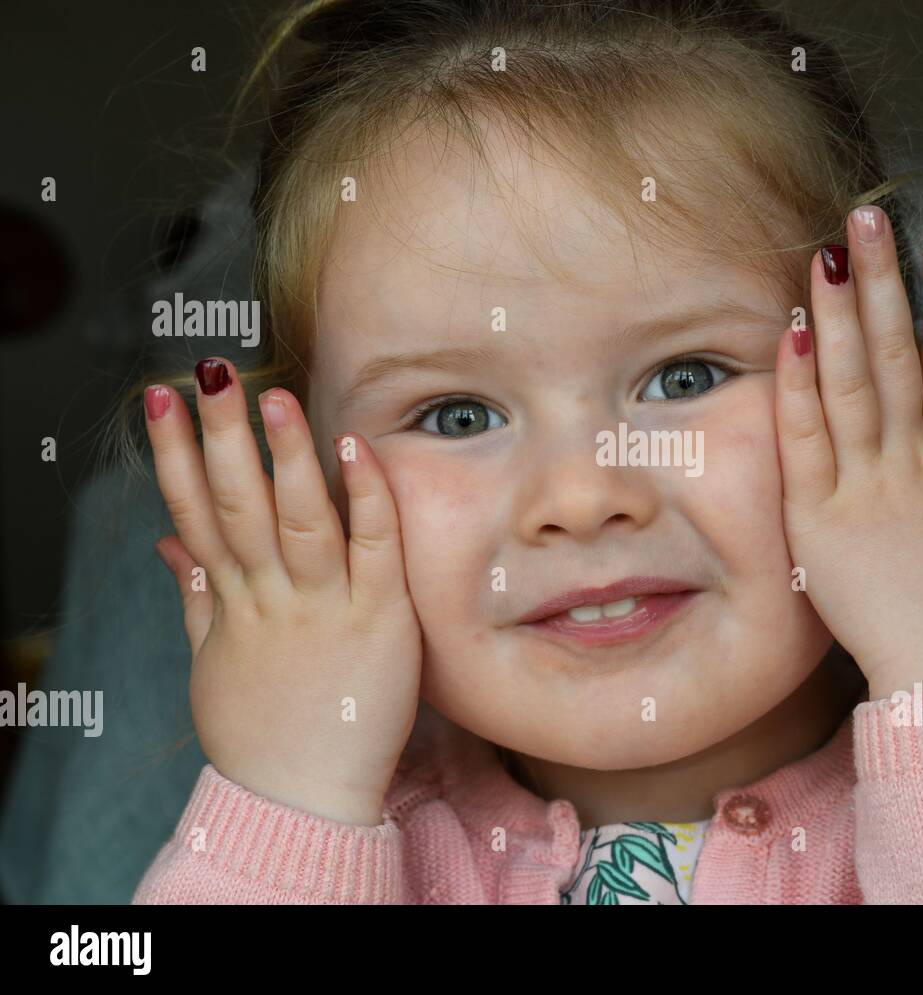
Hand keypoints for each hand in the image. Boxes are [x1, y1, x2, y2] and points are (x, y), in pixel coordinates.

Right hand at [144, 359, 422, 824]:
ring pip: (298, 519)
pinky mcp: (380, 620)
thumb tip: (169, 545)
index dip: (174, 454)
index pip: (194, 512)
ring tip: (269, 397)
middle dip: (219, 437)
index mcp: (230, 602)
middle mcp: (271, 599)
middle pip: (238, 506)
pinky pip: (374, 548)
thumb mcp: (216, 659)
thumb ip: (198, 595)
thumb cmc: (261, 730)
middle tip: (207, 374)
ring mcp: (324, 608)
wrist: (302, 800)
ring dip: (283, 455)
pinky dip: (365, 498)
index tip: (161, 400)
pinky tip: (353, 449)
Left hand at [774, 208, 922, 698]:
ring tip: (827, 254)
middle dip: (883, 281)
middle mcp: (913, 465)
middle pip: (898, 355)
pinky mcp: (816, 523)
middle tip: (868, 217)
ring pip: (850, 387)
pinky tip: (789, 336)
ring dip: (837, 317)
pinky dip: (796, 390)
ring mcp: (863, 490)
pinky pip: (804, 444)